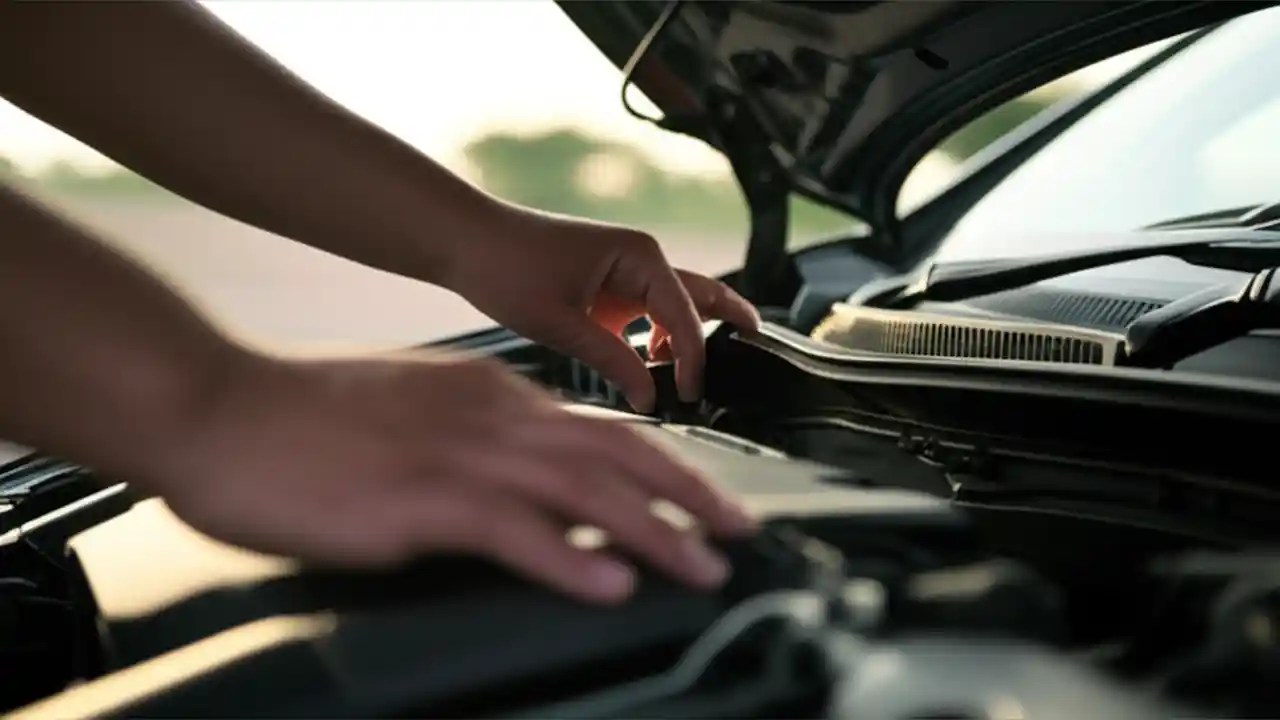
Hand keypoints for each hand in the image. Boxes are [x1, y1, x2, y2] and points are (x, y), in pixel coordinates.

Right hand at [148, 352, 756, 603]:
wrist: (220, 409)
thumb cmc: (305, 420)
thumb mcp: (412, 415)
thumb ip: (475, 438)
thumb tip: (527, 480)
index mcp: (490, 394)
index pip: (599, 427)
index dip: (665, 463)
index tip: (704, 496)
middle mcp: (490, 414)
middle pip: (616, 451)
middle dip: (688, 494)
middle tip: (739, 531)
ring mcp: (457, 452)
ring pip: (584, 487)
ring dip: (654, 530)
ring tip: (704, 566)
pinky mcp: (418, 497)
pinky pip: (513, 529)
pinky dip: (570, 555)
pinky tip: (610, 581)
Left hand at [442, 206, 760, 412]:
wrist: (466, 242)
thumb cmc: (506, 266)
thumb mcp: (560, 323)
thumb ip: (610, 360)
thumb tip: (648, 398)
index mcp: (640, 255)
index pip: (686, 314)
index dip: (694, 359)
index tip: (689, 394)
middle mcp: (641, 258)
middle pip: (703, 295)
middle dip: (731, 324)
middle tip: (758, 352)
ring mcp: (626, 273)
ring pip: (677, 307)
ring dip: (688, 340)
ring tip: (694, 379)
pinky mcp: (608, 287)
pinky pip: (648, 315)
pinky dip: (657, 342)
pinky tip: (650, 368)